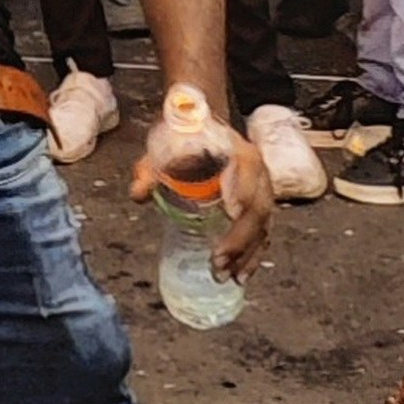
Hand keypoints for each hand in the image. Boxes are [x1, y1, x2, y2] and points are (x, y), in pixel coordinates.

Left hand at [130, 99, 273, 276]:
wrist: (206, 125)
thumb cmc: (187, 138)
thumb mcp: (166, 148)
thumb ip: (151, 169)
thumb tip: (139, 194)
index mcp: (240, 154)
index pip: (248, 183)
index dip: (240, 210)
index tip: (224, 233)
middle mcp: (258, 172)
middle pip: (259, 212)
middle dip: (241, 242)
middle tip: (218, 265)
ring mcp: (263, 189)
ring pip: (264, 226)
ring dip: (248, 255)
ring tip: (229, 278)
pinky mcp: (261, 204)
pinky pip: (263, 233)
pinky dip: (254, 255)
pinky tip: (241, 274)